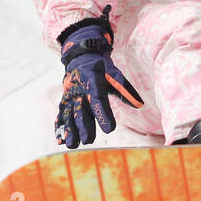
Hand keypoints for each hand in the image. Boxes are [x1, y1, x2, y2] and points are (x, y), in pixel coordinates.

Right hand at [54, 7, 142, 147]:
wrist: (81, 56)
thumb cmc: (101, 67)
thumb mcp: (114, 73)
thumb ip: (125, 89)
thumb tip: (140, 105)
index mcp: (92, 79)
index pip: (99, 99)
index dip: (104, 114)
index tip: (110, 129)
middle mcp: (78, 87)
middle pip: (81, 109)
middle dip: (84, 126)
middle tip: (88, 141)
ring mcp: (69, 94)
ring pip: (69, 114)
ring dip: (70, 130)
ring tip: (72, 145)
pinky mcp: (64, 100)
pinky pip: (61, 114)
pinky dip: (60, 127)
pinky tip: (61, 140)